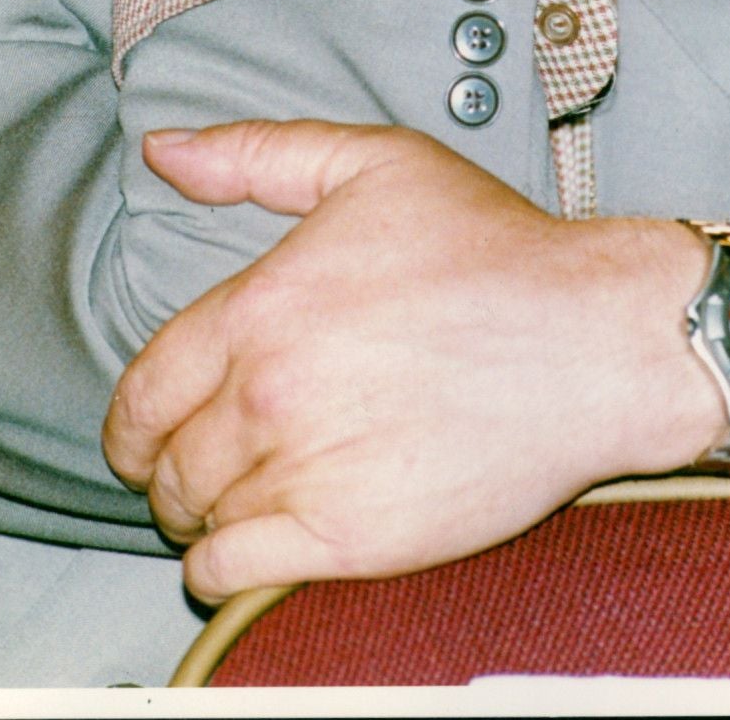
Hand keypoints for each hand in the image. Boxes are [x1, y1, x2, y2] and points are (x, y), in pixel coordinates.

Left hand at [103, 120, 719, 599]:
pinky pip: (234, 577)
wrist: (595, 339)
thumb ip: (255, 154)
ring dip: (207, 515)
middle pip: (165, 464)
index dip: (134, 420)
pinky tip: (259, 544)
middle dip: (172, 469)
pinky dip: (226, 570)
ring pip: (197, 520)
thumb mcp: (373, 164)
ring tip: (245, 498)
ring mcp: (307, 469)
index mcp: (261, 306)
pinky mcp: (351, 538)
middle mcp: (269, 392)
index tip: (152, 429)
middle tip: (206, 464)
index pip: (142, 390)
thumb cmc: (494, 250)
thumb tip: (162, 150)